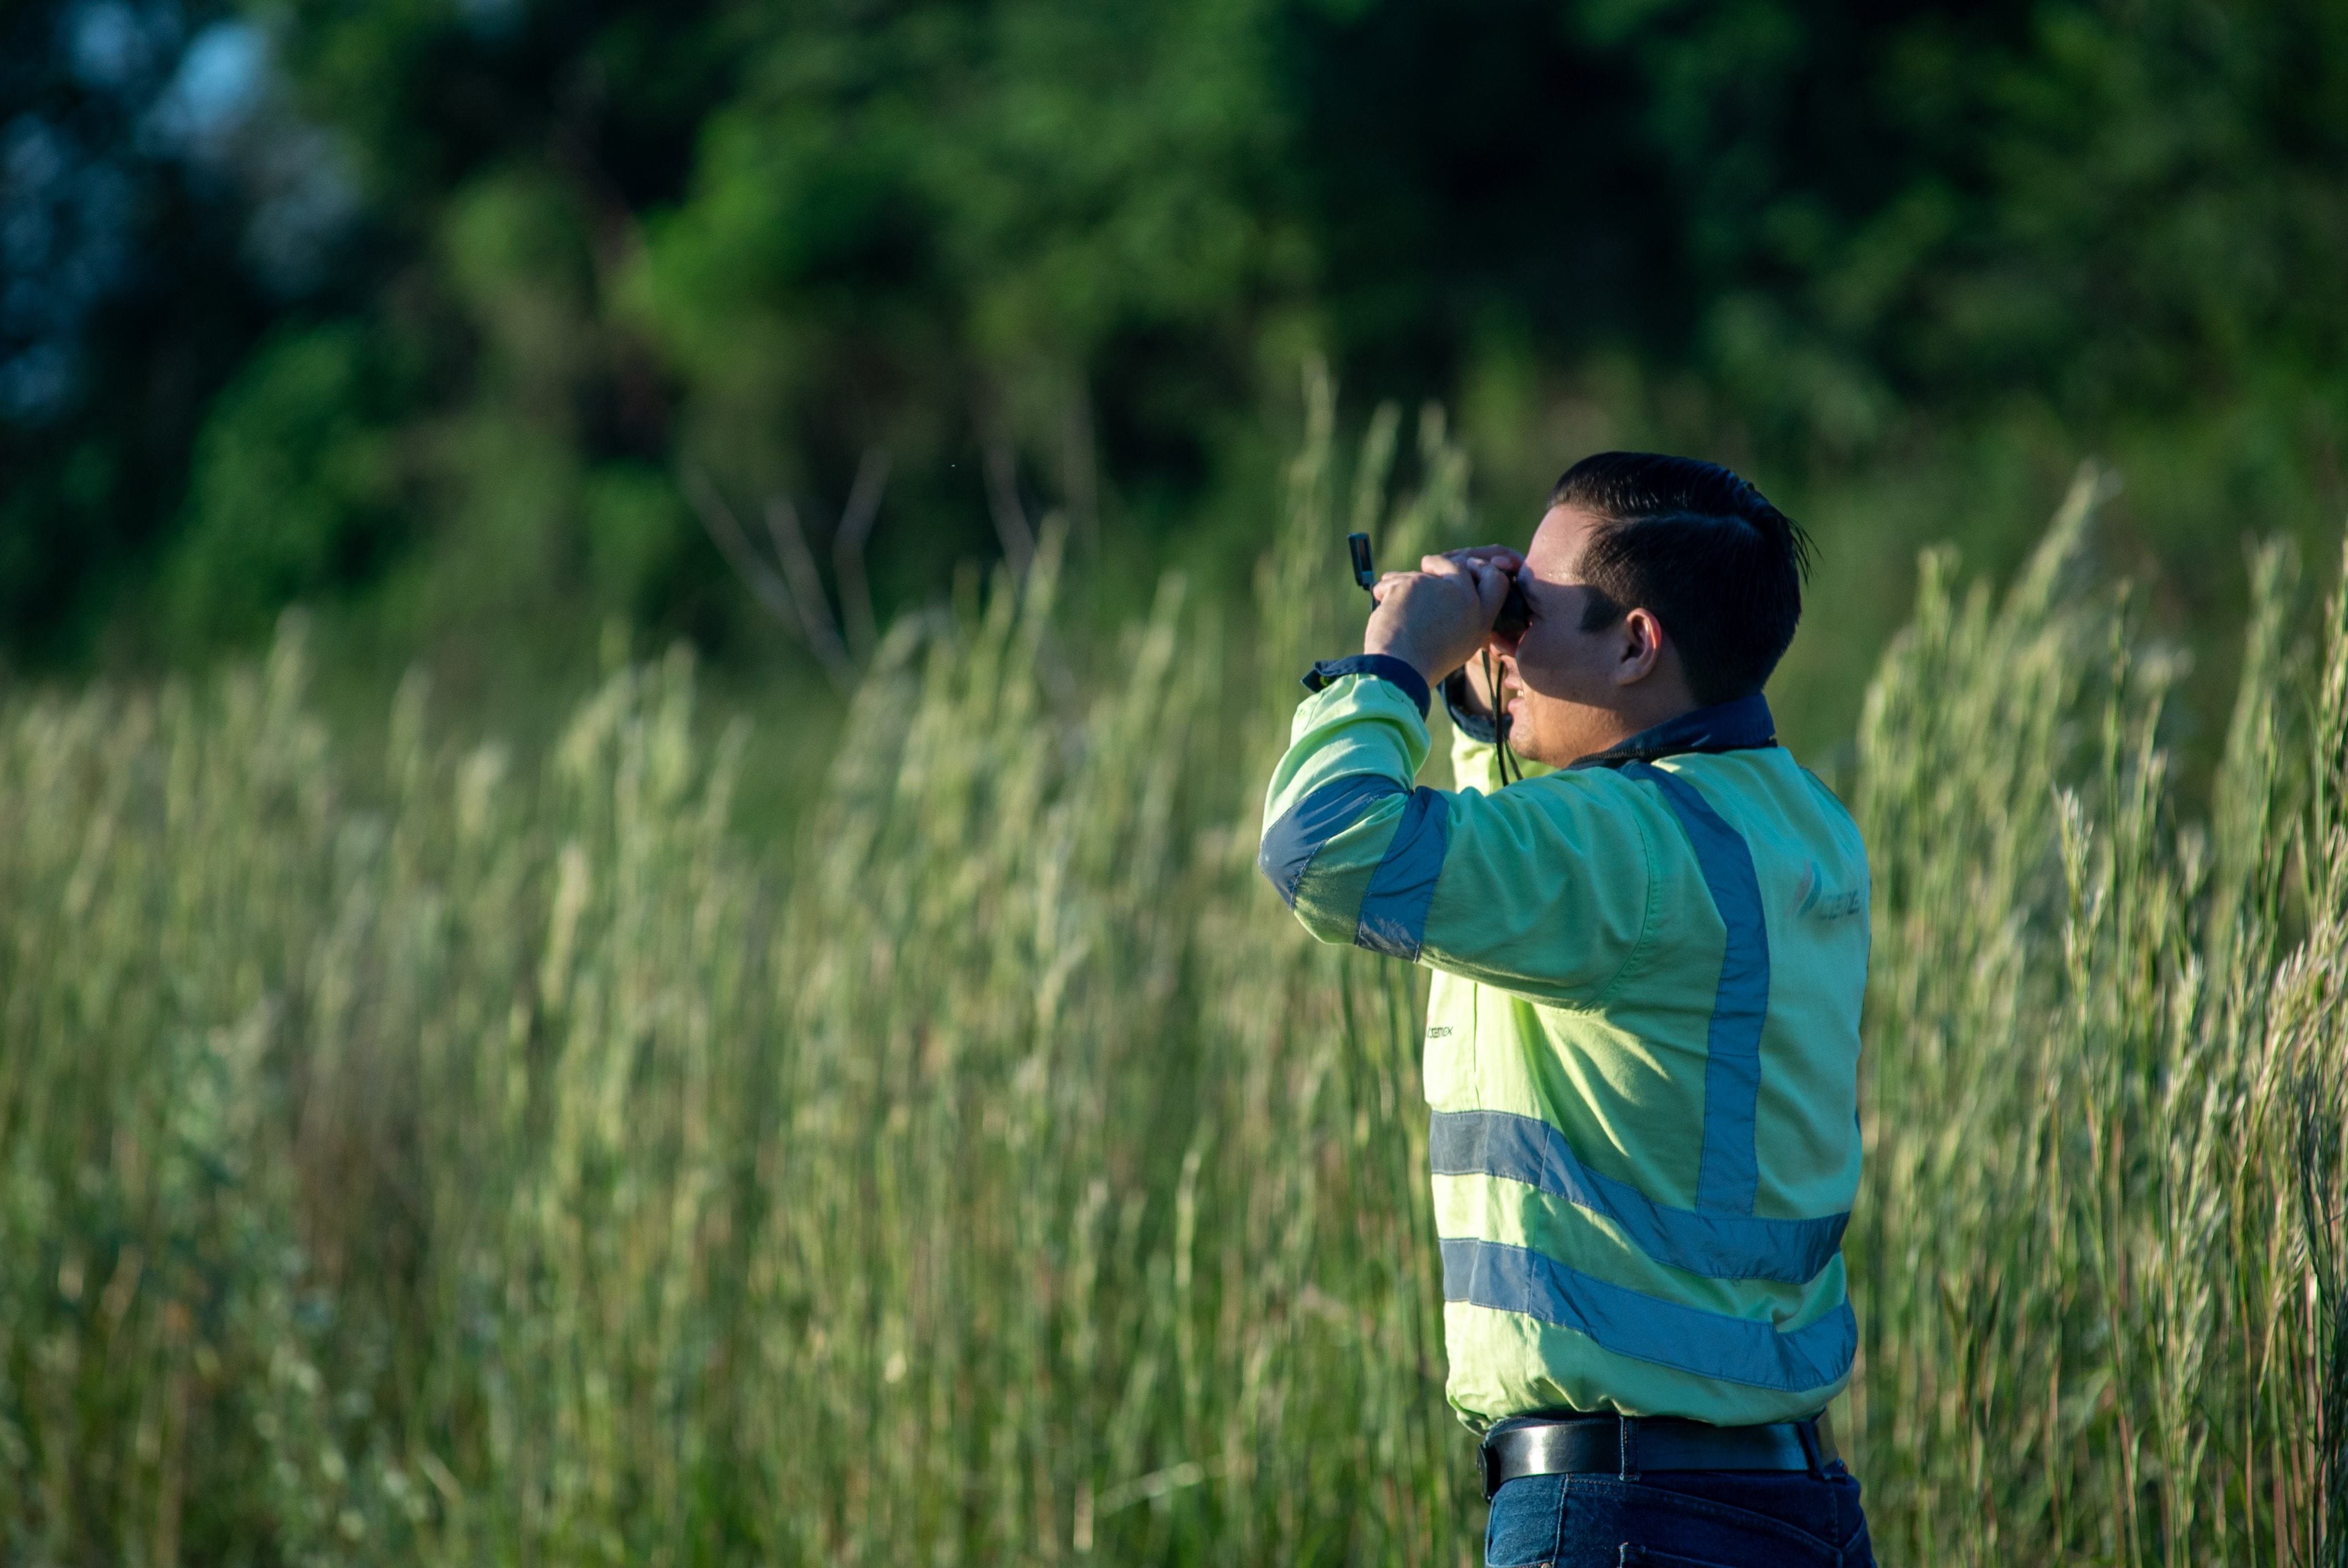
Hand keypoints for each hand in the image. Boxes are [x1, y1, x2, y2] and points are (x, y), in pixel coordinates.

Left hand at [1364, 546, 1523, 686]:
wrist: (1400, 671)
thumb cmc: (1423, 664)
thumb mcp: (1459, 645)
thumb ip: (1462, 615)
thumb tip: (1449, 587)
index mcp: (1481, 620)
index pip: (1496, 581)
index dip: (1482, 569)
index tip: (1467, 566)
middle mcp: (1467, 601)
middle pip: (1458, 567)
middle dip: (1440, 562)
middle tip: (1427, 564)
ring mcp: (1441, 588)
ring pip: (1420, 575)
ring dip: (1404, 585)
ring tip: (1396, 612)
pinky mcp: (1414, 584)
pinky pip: (1394, 580)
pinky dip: (1384, 592)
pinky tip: (1385, 613)